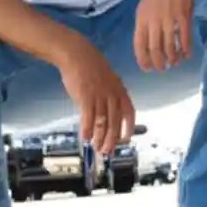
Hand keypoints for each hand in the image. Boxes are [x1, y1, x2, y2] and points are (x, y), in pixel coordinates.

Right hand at [57, 40, 135, 155]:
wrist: (78, 54)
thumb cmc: (91, 68)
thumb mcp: (108, 80)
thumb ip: (110, 96)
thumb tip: (107, 113)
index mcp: (120, 90)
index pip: (129, 113)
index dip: (128, 128)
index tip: (126, 140)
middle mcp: (112, 94)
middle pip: (115, 121)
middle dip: (112, 139)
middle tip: (107, 151)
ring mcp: (100, 95)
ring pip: (102, 122)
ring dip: (100, 137)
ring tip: (96, 148)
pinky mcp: (86, 96)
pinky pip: (88, 116)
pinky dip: (87, 129)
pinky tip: (85, 138)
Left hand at [135, 0, 195, 71]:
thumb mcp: (144, 8)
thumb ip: (144, 25)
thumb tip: (145, 44)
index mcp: (142, 19)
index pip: (139, 45)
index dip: (143, 59)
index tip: (148, 69)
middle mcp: (154, 21)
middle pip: (155, 48)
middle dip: (159, 62)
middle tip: (163, 68)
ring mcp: (169, 19)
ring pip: (170, 45)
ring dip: (172, 57)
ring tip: (175, 62)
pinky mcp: (184, 17)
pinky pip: (184, 37)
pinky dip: (186, 48)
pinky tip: (187, 54)